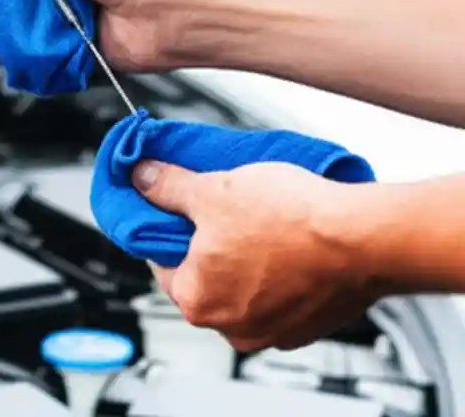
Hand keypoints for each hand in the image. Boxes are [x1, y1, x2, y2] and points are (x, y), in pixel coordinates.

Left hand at [131, 160, 382, 351]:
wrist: (366, 239)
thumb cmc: (293, 221)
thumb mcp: (212, 189)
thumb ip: (168, 187)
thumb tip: (141, 178)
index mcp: (197, 303)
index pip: (161, 264)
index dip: (168, 230)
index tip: (180, 210)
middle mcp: (232, 329)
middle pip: (202, 279)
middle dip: (209, 245)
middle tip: (224, 211)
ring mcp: (274, 332)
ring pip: (243, 289)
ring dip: (246, 260)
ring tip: (260, 222)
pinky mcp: (309, 327)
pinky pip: (280, 296)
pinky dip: (280, 274)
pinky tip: (289, 244)